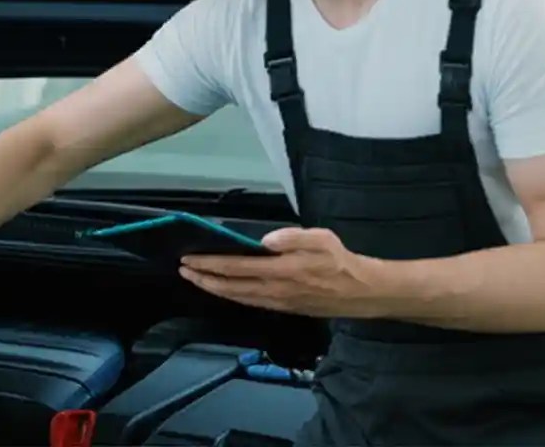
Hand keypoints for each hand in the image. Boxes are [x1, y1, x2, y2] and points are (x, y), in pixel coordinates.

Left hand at [178, 227, 385, 317]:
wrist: (361, 293)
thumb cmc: (340, 261)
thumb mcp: (321, 238)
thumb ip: (292, 237)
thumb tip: (265, 240)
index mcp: (281, 271)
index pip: (236, 268)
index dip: (210, 264)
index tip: (189, 259)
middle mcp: (274, 290)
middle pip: (230, 286)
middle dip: (203, 278)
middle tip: (183, 269)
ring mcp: (277, 302)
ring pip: (237, 297)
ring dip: (213, 289)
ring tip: (195, 279)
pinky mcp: (282, 308)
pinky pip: (249, 302)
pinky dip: (230, 296)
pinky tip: (222, 290)